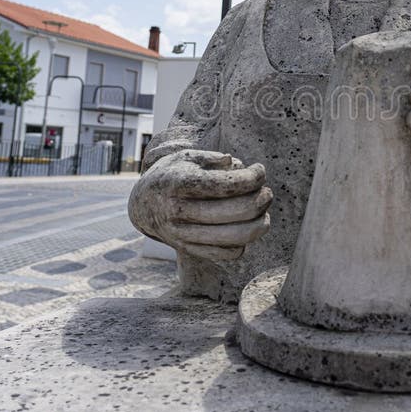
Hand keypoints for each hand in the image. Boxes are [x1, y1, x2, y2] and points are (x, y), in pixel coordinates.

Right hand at [129, 149, 270, 261]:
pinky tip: (246, 227)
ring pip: (235, 237)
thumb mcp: (186, 156)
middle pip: (236, 211)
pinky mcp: (189, 250)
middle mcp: (179, 211)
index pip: (227, 184)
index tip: (260, 170)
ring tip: (265, 213)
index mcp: (180, 184)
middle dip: (261, 200)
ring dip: (259, 225)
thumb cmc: (173, 174)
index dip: (253, 177)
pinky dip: (244, 243)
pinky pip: (225, 254)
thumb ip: (212, 158)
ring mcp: (183, 234)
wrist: (143, 203)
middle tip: (267, 192)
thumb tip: (235, 163)